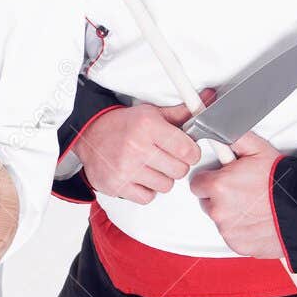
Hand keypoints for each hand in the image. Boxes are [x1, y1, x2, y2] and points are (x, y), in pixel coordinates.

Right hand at [78, 89, 215, 203]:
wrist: (89, 135)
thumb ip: (181, 113)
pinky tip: (139, 177)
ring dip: (161, 178)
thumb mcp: (151, 113)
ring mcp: (126, 169)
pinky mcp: (118, 186)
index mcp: (148, 126)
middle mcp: (137, 148)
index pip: (189, 151)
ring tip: (150, 166)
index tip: (185, 150)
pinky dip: (146, 190)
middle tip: (165, 157)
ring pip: (166, 186)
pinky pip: (148, 197)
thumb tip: (207, 99)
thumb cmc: (122, 125)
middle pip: (180, 171)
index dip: (190, 152)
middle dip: (176, 165)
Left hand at [190, 131, 280, 256]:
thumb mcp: (258, 149)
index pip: (197, 183)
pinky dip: (242, 230)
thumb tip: (220, 130)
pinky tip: (257, 220)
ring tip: (253, 206)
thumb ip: (234, 139)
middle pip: (207, 202)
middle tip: (242, 191)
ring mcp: (228, 230)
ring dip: (231, 213)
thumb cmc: (283, 182)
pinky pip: (232, 235)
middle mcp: (219, 210)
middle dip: (220, 197)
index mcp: (218, 186)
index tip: (223, 179)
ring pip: (220, 219)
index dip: (212, 179)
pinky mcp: (238, 245)